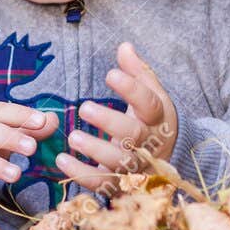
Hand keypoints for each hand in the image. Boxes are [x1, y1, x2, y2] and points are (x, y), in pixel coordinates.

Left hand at [56, 41, 177, 192]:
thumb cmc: (152, 120)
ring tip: (72, 137)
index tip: (110, 74)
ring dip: (95, 150)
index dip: (131, 89)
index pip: (149, 103)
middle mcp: (149, 143)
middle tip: (84, 108)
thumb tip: (124, 46)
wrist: (167, 159)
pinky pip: (102, 183)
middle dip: (109, 122)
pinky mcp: (120, 184)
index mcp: (157, 117)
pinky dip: (81, 175)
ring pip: (118, 162)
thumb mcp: (152, 94)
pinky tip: (61, 160)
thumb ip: (137, 72)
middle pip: (133, 135)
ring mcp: (136, 166)